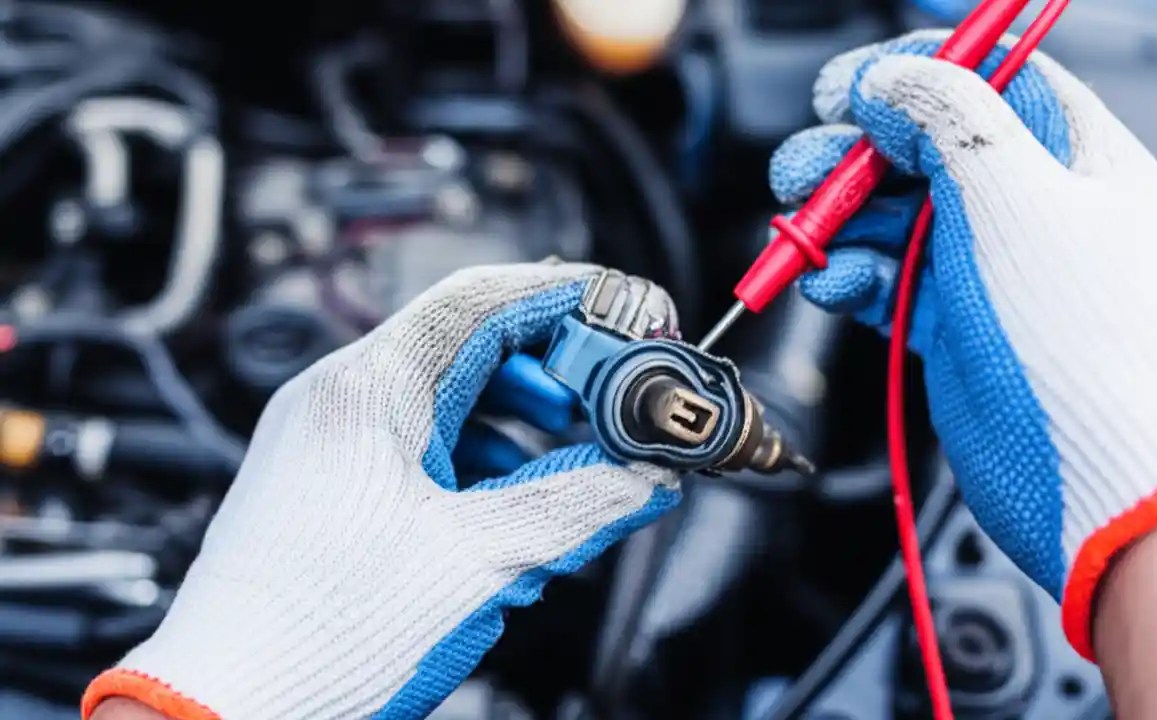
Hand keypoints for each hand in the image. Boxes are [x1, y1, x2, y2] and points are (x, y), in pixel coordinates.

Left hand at [82, 263, 679, 719]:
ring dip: (523, 417)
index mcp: (369, 389)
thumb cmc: (321, 634)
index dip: (573, 300)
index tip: (631, 316)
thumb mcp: (480, 561)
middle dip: (556, 368)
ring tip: (578, 454)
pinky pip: (420, 440)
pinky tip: (515, 496)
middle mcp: (340, 398)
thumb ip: (580, 505)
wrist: (227, 708)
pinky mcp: (327, 483)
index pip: (487, 299)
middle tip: (616, 401)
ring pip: (448, 395)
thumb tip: (646, 478)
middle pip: (470, 342)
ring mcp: (328, 439)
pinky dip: (481, 455)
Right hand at [773, 31, 1156, 657]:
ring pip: (892, 217)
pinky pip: (885, 282)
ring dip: (839, 223)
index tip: (847, 89)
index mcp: (1071, 154)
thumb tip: (890, 77)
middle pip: (923, 146)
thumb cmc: (1088, 343)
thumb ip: (948, 119)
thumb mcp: (1015, 199)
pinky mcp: (951, 327)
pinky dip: (849, 279)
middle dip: (854, 155)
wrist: (1104, 480)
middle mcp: (1029, 207)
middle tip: (802, 172)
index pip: (987, 77)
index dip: (911, 72)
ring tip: (803, 240)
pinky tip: (833, 286)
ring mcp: (988, 270)